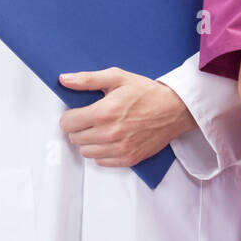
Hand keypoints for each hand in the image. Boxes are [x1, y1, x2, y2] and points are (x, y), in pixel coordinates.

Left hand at [58, 68, 195, 166]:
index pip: (67, 123)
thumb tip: (65, 80)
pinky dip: (102, 152)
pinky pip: (101, 162)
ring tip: (102, 129)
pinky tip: (112, 140)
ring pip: (86, 152)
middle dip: (79, 128)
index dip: (70, 116)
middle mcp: (110, 133)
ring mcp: (120, 148)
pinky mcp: (128, 158)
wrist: (175, 109)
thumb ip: (88, 80)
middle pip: (75, 138)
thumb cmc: (147, 93)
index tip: (77, 113)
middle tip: (92, 119)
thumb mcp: (118, 78)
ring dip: (89, 141)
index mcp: (104, 112)